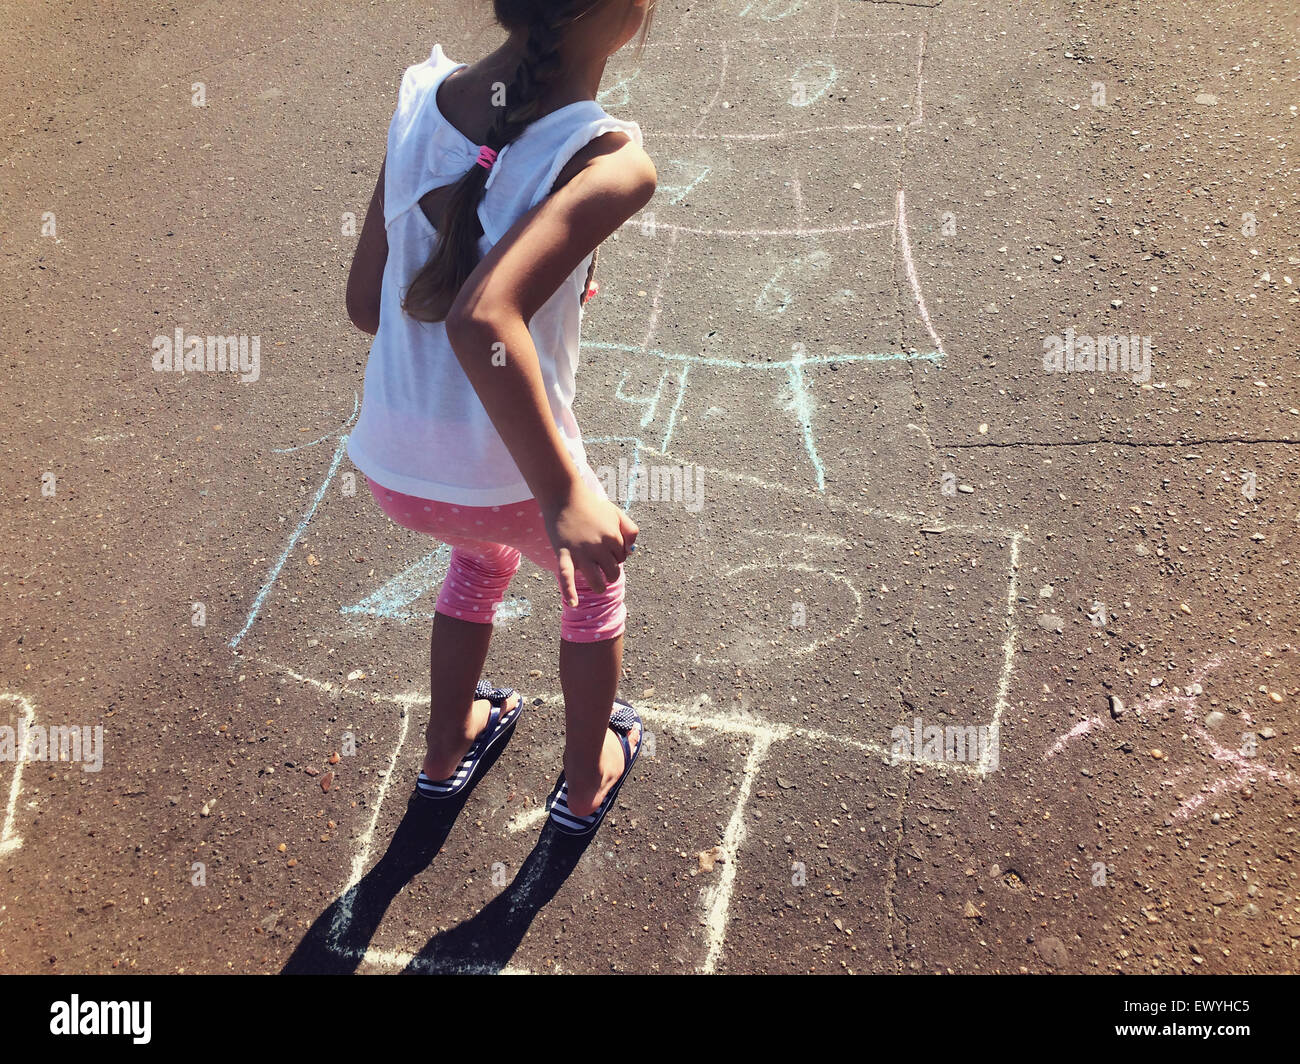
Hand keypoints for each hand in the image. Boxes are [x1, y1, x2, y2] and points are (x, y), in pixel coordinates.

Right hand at [541, 481, 638, 606]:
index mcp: (613, 538)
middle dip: (610, 573)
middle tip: (603, 567)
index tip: (608, 551)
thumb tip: (631, 552)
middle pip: (612, 572)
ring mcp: (581, 553)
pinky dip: (569, 591)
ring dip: (599, 586)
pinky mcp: (564, 554)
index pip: (622, 559)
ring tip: (599, 586)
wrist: (565, 497)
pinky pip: (566, 576)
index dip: (617, 557)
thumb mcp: (617, 513)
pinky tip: (573, 603)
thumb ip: (630, 529)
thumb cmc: (592, 506)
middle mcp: (599, 548)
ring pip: (596, 580)